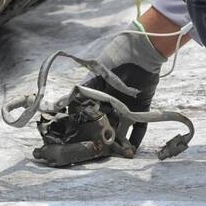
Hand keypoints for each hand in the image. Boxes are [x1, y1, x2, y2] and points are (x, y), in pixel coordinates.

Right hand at [81, 22, 164, 147]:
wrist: (141, 50)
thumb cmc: (116, 58)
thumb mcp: (97, 73)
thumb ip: (84, 89)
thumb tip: (64, 104)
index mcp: (98, 95)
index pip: (90, 116)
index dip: (86, 128)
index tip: (81, 140)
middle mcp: (111, 103)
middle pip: (105, 125)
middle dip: (103, 139)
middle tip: (101, 152)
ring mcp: (126, 107)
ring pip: (121, 129)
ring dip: (120, 142)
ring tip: (118, 155)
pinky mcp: (141, 108)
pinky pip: (139, 126)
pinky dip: (137, 138)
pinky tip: (133, 149)